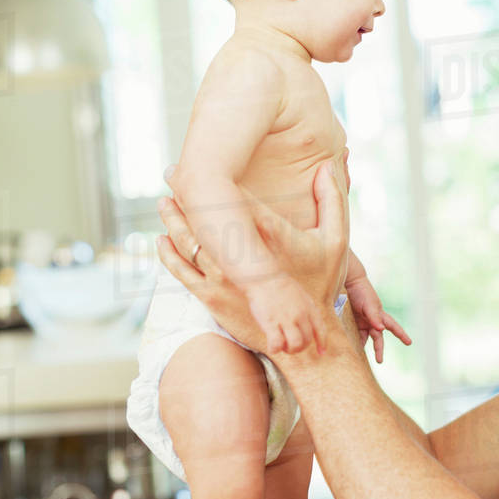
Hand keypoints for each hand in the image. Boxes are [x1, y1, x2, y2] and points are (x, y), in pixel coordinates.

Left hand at [155, 160, 347, 354]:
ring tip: (163, 202)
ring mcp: (221, 276)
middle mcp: (238, 254)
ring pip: (186, 242)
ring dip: (172, 220)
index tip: (197, 161)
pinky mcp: (211, 297)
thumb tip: (330, 163)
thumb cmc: (322, 285)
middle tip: (171, 172)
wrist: (306, 337)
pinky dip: (169, 254)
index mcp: (265, 234)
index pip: (233, 197)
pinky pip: (181, 272)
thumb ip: (333, 199)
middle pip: (201, 215)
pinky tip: (162, 240)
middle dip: (183, 192)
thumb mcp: (336, 240)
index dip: (214, 176)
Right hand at [247, 273, 329, 353]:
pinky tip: (272, 346)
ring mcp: (286, 319)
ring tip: (283, 346)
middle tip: (291, 346)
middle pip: (307, 340)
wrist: (264, 277)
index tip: (321, 352)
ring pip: (295, 345)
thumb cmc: (279, 285)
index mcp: (309, 308)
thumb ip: (306, 309)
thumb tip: (307, 322)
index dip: (322, 343)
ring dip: (289, 350)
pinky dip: (275, 349)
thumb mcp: (301, 295)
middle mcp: (300, 315)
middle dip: (300, 347)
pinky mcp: (271, 323)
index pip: (320, 329)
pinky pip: (277, 344)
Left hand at [345, 274, 411, 363]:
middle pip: (378, 337)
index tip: (409, 343)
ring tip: (359, 355)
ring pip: (365, 337)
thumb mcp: (369, 305)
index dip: (401, 334)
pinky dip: (354, 340)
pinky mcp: (352, 321)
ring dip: (363, 346)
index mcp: (380, 315)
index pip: (393, 326)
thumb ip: (374, 317)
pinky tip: (350, 346)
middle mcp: (372, 320)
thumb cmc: (362, 292)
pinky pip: (355, 334)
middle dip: (379, 349)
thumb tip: (381, 330)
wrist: (348, 283)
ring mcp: (362, 321)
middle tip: (380, 360)